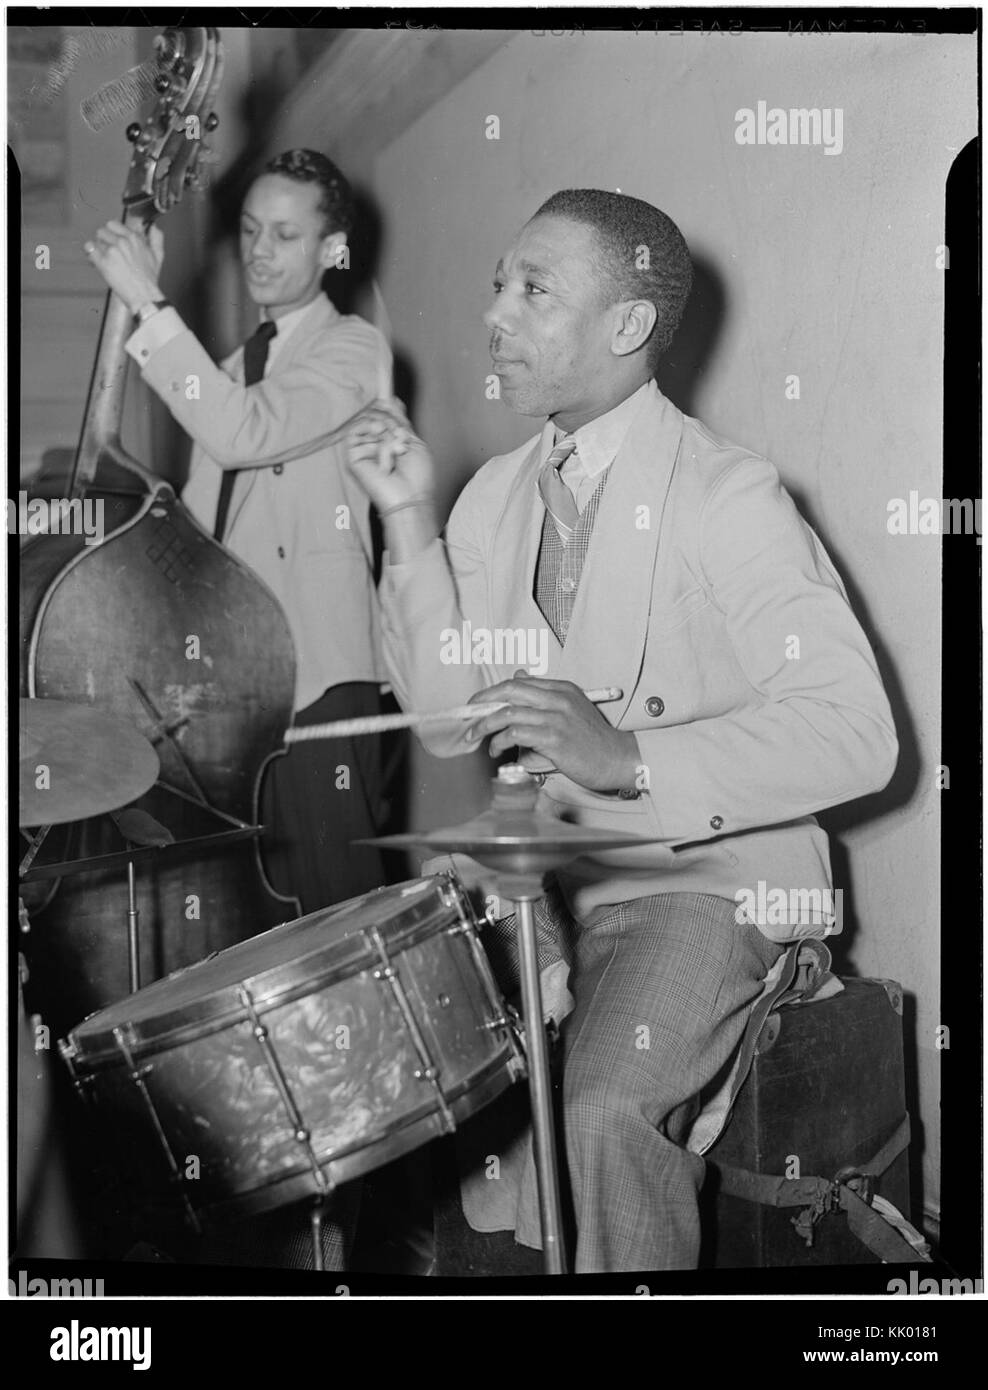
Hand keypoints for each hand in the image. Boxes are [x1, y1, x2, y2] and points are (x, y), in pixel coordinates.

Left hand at [83, 220, 163, 312]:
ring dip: (97, 249)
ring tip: (104, 260)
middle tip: (107, 253)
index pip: (113, 225)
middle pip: (102, 231)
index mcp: (134, 238)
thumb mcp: (158, 255)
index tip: (113, 241)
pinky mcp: (104, 262)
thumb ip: (156, 238)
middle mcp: (122, 241)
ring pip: (96, 240)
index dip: (111, 233)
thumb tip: (153, 227)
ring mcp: (112, 251)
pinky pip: (89, 249)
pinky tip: (96, 262)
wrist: (144, 296)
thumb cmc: (149, 279)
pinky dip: (90, 255)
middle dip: (103, 241)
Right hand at [343, 398, 435, 512]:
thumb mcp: (413, 440)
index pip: (381, 413)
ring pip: (366, 420)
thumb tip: (391, 398)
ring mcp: (361, 449)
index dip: (386, 406)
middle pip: (374, 413)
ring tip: (396, 447)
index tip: (391, 401)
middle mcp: (372, 442)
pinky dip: (372, 435)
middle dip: (391, 420)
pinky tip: (382, 444)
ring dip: (386, 429)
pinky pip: (356, 432)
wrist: (410, 497)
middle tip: (401, 437)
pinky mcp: (352, 456)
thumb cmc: (417, 475)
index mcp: (387, 439)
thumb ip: (399, 420)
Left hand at [465, 672, 641, 792]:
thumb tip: (520, 676)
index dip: (492, 692)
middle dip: (481, 703)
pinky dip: (500, 741)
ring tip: (476, 738)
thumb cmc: (593, 740)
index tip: (476, 704)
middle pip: (509, 691)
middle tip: (467, 716)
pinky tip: (497, 750)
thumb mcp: (571, 709)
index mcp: (562, 689)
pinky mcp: (554, 738)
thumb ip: (545, 695)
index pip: (518, 683)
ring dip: (485, 726)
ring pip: (508, 713)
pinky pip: (516, 733)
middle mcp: (558, 698)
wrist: (619, 759)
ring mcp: (556, 717)